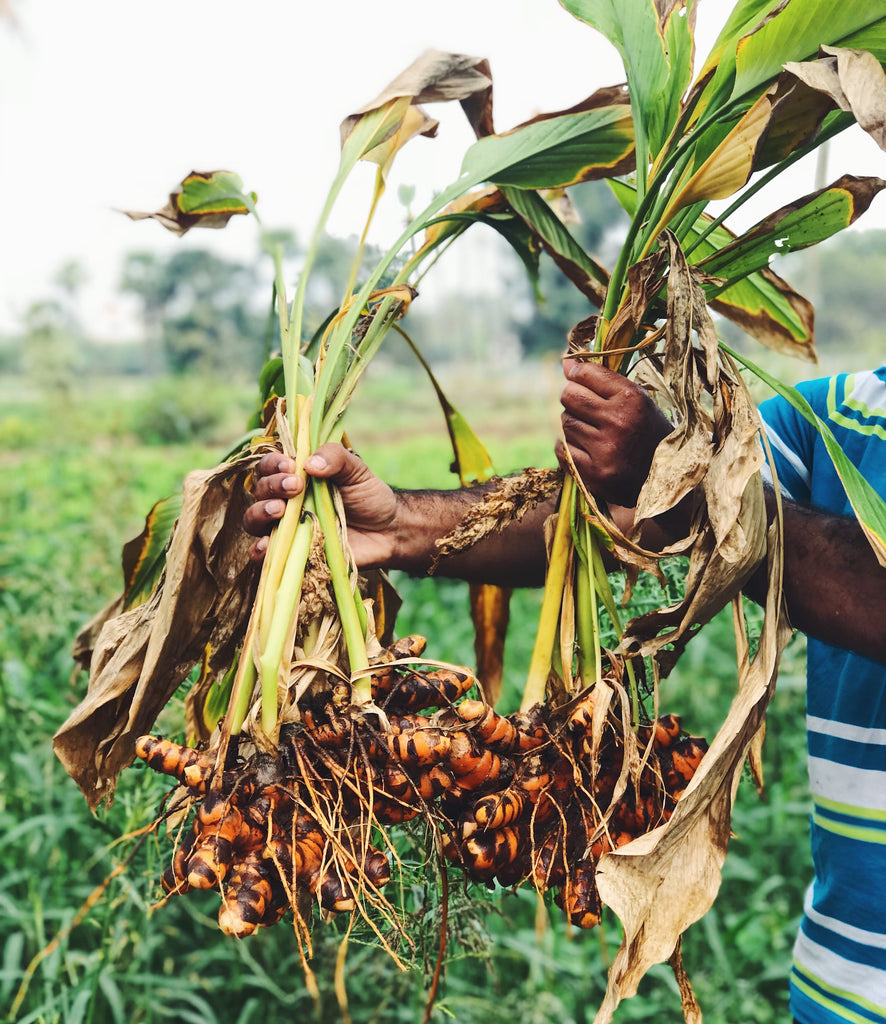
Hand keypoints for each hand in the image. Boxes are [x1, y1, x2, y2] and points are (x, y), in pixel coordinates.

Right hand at [243, 444, 398, 566]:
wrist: (388, 532)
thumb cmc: (369, 497)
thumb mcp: (356, 470)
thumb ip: (335, 457)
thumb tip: (309, 464)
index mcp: (296, 477)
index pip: (269, 466)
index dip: (273, 464)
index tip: (292, 467)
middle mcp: (285, 501)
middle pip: (259, 491)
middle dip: (272, 486)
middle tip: (295, 487)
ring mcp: (286, 528)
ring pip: (254, 520)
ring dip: (260, 513)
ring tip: (279, 510)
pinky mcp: (292, 553)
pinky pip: (264, 555)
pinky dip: (259, 551)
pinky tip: (267, 545)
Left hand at [557, 359, 671, 508]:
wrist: (666, 480)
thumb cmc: (650, 435)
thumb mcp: (639, 402)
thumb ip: (604, 381)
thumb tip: (565, 363)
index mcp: (632, 399)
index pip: (587, 374)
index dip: (576, 372)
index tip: (574, 374)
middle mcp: (618, 421)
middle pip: (570, 396)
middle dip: (573, 398)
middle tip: (585, 406)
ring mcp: (605, 448)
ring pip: (566, 422)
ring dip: (574, 424)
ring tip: (594, 431)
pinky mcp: (594, 472)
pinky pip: (563, 449)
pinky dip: (570, 447)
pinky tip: (586, 449)